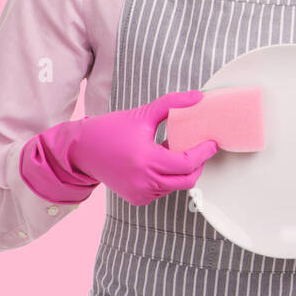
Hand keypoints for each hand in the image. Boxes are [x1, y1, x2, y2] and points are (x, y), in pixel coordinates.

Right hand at [24, 90, 218, 206]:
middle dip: (198, 165)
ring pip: (175, 186)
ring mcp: (140, 193)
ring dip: (181, 171)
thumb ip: (172, 103)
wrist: (82, 151)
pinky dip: (167, 178)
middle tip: (201, 149)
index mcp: (146, 160)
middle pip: (187, 180)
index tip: (213, 143)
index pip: (187, 163)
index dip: (204, 153)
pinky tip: (159, 162)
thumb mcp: (143, 114)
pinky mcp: (136, 199)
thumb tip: (198, 96)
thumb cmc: (111, 130)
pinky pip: (162, 190)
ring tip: (171, 151)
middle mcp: (144, 181)